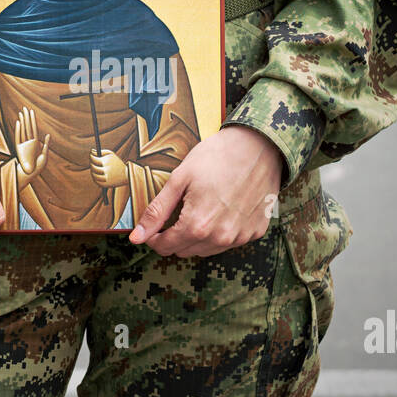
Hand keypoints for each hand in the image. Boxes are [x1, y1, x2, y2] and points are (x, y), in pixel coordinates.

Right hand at [13, 106, 50, 185]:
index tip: (31, 112)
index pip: (34, 129)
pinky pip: (18, 137)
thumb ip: (46, 145)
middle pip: (28, 127)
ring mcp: (23, 144)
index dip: (33, 120)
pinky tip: (19, 122)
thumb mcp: (44, 156)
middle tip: (25, 108)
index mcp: (35, 143)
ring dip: (22, 121)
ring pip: (23, 130)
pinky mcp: (19, 148)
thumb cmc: (38, 166)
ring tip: (21, 112)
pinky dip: (18, 130)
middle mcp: (28, 142)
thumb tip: (48, 135)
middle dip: (27, 117)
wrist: (30, 174)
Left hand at [89, 148, 126, 187]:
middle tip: (92, 162)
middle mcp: (105, 171)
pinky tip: (98, 174)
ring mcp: (104, 179)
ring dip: (93, 171)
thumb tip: (92, 151)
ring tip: (96, 168)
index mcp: (106, 162)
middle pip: (93, 168)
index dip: (91, 157)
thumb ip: (101, 151)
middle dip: (92, 164)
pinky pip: (96, 181)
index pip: (93, 159)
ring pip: (93, 175)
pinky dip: (96, 178)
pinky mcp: (104, 185)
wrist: (126, 175)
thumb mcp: (111, 154)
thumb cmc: (117, 162)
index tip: (91, 155)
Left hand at [128, 125, 282, 257]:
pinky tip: (221, 210)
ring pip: (206, 250)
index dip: (154, 237)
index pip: (165, 247)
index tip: (154, 226)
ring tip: (200, 208)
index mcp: (197, 226)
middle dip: (174, 236)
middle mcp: (220, 238)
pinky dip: (220, 232)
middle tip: (177, 212)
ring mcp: (240, 237)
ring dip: (197, 237)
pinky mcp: (255, 232)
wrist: (259, 145)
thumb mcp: (180, 179)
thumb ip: (157, 211)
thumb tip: (136, 237)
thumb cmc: (218, 156)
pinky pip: (229, 242)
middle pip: (184, 251)